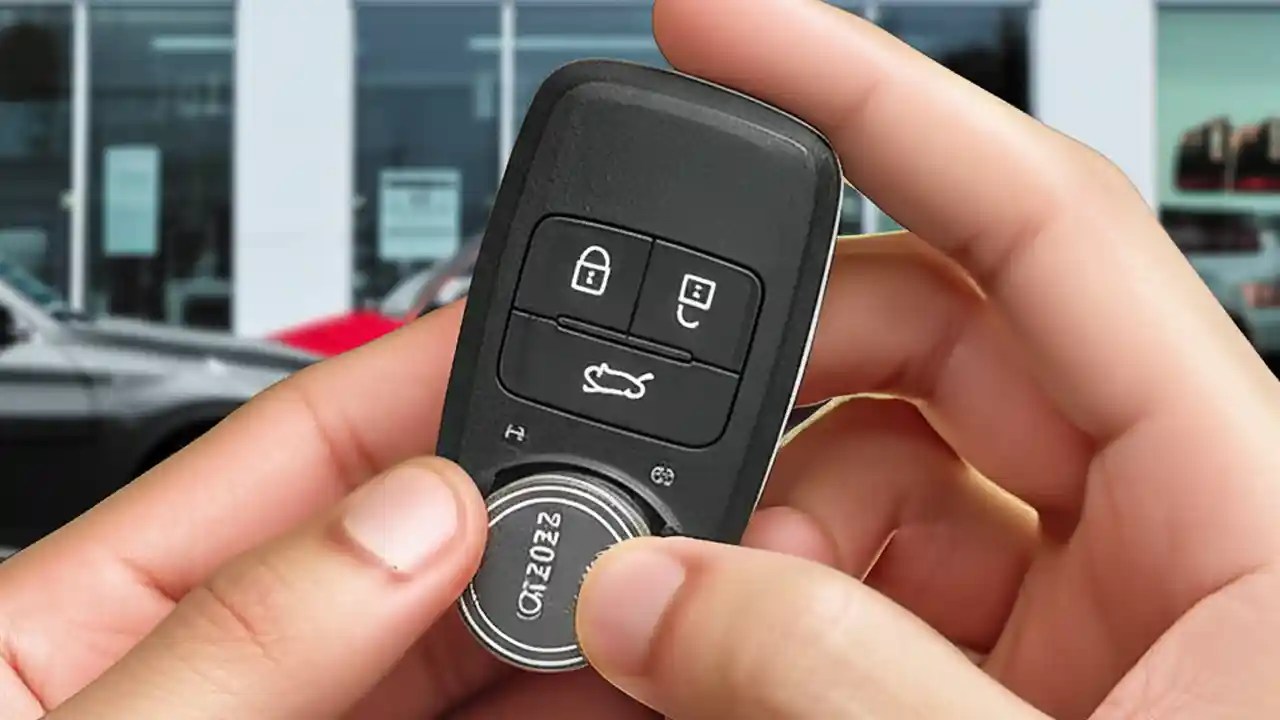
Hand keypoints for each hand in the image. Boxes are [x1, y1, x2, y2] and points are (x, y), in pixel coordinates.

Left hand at [0, 304, 653, 718]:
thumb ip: (233, 635)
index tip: (556, 339)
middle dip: (543, 504)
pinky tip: (647, 684)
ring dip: (587, 612)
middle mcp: (237, 676)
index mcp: (98, 614)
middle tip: (645, 483)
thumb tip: (408, 517)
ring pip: (485, 658)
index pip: (297, 446)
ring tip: (672, 585)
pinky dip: (590, 711)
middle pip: (423, 552)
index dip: (433, 378)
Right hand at [572, 0, 1279, 717]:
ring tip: (695, 606)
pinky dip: (786, 582)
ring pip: (886, 451)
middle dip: (775, 360)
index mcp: (1244, 497)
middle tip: (655, 430)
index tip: (716, 27)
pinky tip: (733, 650)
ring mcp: (1092, 588)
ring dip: (767, 508)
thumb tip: (646, 590)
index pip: (1038, 214)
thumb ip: (833, 677)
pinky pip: (882, 559)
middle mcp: (1165, 513)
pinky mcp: (1027, 660)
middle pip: (933, 327)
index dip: (868, 95)